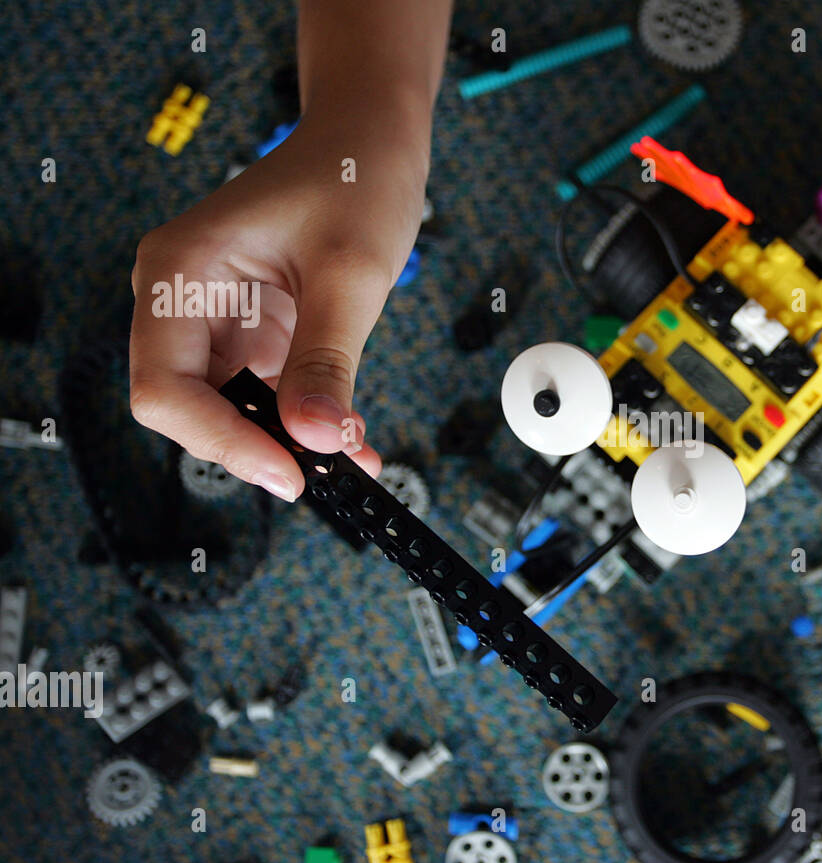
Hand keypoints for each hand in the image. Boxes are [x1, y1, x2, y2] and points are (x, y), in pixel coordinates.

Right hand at [129, 107, 428, 500]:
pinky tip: (351, 442)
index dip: (220, 443)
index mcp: (179, 272)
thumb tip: (315, 439)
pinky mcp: (254, 332)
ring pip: (233, 411)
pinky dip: (306, 422)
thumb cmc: (352, 177)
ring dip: (288, 443)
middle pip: (192, 409)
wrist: (369, 140)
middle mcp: (183, 299)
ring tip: (352, 461)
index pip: (164, 388)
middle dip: (258, 448)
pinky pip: (269, 395)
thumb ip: (327, 360)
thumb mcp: (348, 273)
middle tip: (326, 475)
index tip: (288, 474)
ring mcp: (217, 319)